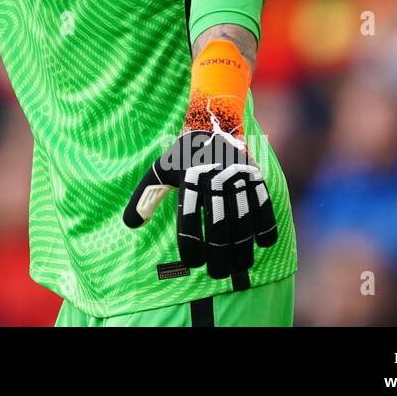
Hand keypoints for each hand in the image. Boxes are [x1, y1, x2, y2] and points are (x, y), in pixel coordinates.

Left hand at [122, 129, 277, 280]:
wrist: (211, 121)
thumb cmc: (181, 156)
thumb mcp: (158, 171)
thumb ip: (144, 198)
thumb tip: (130, 225)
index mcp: (188, 177)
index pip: (188, 216)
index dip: (191, 242)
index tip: (193, 263)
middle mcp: (213, 176)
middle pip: (218, 223)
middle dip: (219, 253)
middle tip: (217, 274)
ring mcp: (236, 175)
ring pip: (242, 217)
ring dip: (243, 246)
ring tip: (240, 267)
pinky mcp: (253, 174)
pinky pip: (262, 201)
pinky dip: (265, 223)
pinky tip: (263, 243)